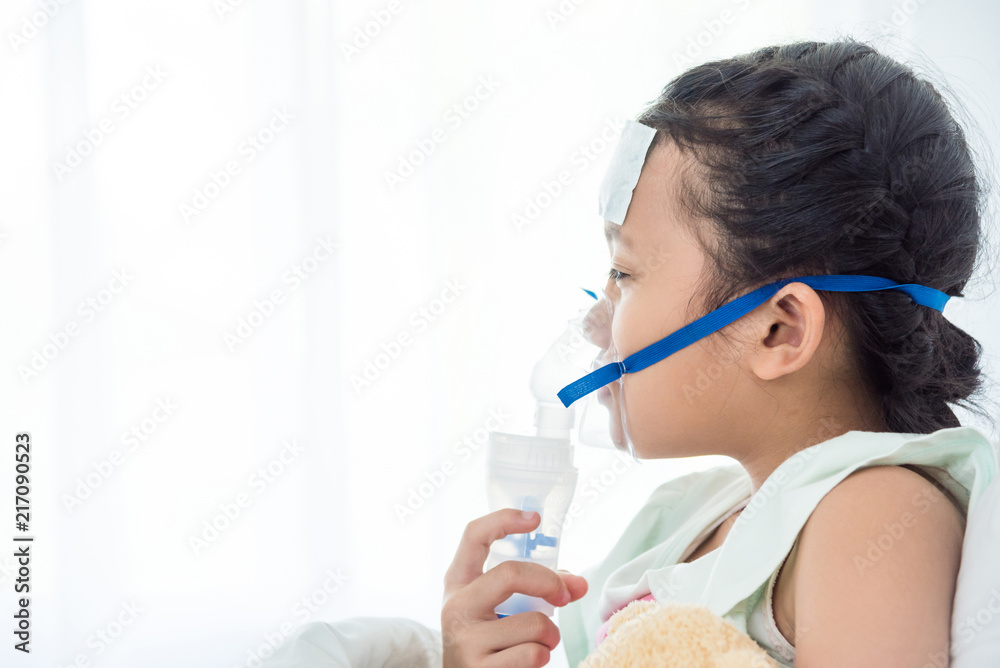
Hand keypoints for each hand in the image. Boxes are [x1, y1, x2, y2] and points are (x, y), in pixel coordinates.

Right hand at [441, 508, 588, 667]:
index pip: (474, 535)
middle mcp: (455, 606)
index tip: (534, 519)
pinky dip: (542, 657)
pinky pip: (532, 654)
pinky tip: (528, 662)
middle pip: (511, 573)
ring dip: (550, 635)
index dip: (504, 519)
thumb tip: (580, 585)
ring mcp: (464, 639)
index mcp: (458, 582)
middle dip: (550, 583)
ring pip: (533, 622)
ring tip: (539, 642)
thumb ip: (538, 589)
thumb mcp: (501, 609)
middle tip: (564, 597)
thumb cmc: (492, 641)